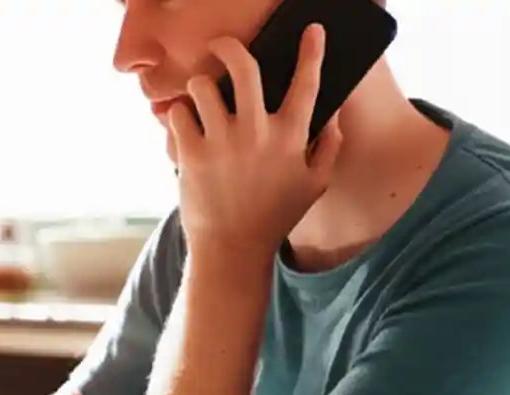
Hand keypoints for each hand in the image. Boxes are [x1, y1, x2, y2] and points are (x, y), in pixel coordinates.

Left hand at [169, 24, 342, 261]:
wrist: (232, 249)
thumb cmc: (274, 217)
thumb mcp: (314, 184)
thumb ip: (328, 147)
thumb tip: (333, 115)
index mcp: (292, 136)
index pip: (307, 83)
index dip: (312, 52)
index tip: (312, 30)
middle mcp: (258, 132)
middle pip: (244, 67)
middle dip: (228, 47)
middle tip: (220, 46)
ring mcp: (223, 142)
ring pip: (202, 87)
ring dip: (197, 86)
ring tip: (198, 99)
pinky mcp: (192, 155)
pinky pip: (177, 115)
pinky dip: (176, 116)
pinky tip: (181, 126)